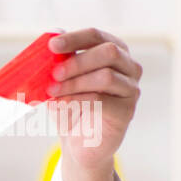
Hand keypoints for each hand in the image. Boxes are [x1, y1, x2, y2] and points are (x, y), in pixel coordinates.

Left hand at [46, 28, 142, 176]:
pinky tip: (61, 103)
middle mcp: (128, 67)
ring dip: (75, 82)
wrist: (79, 144)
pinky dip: (78, 99)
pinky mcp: (126, 111)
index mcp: (112, 52)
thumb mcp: (60, 83)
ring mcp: (130, 89)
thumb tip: (49, 39)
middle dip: (77, 61)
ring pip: (106, 76)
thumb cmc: (70, 108)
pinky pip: (103, 100)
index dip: (75, 38)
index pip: (96, 36)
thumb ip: (58, 63)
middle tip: (54, 73)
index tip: (52, 45)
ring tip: (52, 91)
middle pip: (109, 51)